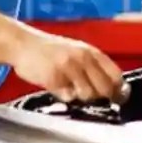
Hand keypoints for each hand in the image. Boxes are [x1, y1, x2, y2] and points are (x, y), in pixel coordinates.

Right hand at [11, 30, 125, 102]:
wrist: (23, 45)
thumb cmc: (50, 50)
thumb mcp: (77, 51)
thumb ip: (93, 66)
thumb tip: (113, 88)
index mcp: (91, 51)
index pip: (116, 75)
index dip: (118, 90)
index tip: (116, 98)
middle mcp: (82, 58)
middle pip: (105, 88)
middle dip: (101, 97)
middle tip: (91, 97)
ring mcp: (68, 68)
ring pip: (87, 95)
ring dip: (80, 97)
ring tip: (70, 88)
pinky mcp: (54, 78)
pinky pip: (67, 97)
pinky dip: (64, 97)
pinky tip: (57, 87)